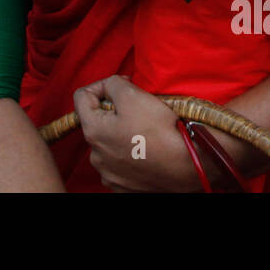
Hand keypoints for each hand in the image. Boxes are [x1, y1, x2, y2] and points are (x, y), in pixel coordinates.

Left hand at [74, 75, 200, 192]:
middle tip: (137, 108)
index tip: (122, 86)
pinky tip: (145, 149)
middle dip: (113, 111)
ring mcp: (109, 173)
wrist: (188, 166)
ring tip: (144, 131)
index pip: (82, 97)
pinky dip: (129, 153)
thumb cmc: (160, 130)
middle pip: (96, 121)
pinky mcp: (123, 185)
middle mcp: (95, 156)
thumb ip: (112, 84)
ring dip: (121, 133)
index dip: (102, 85)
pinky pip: (120, 163)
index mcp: (93, 131)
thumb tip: (110, 87)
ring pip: (108, 143)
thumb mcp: (133, 94)